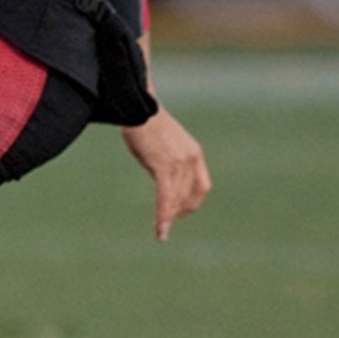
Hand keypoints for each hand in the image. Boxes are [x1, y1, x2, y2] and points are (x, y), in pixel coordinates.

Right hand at [121, 104, 210, 241]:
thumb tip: (161, 171)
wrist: (137, 105)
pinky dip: (164, 216)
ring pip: (177, 199)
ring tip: (161, 232)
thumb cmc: (144, 121)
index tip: (180, 211)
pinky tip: (160, 229)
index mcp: (194, 153)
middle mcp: (191, 159)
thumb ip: (168, 158)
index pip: (202, 186)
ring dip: (169, 218)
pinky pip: (166, 198)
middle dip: (180, 212)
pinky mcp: (163, 166)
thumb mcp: (164, 143)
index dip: (193, 202)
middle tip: (167, 223)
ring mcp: (179, 163)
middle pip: (191, 196)